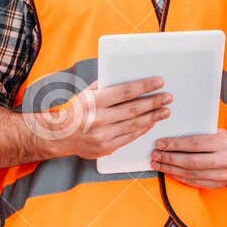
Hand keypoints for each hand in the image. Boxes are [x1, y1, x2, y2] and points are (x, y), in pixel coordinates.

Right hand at [41, 77, 171, 160]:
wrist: (59, 136)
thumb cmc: (75, 111)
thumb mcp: (87, 94)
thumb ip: (105, 86)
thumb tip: (127, 78)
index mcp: (94, 101)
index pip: (125, 92)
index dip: (144, 87)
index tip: (159, 82)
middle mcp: (99, 119)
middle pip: (133, 109)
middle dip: (154, 102)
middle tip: (168, 97)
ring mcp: (103, 135)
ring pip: (134, 125)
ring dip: (152, 117)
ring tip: (165, 111)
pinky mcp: (106, 148)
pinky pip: (129, 137)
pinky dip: (142, 130)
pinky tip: (151, 123)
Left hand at [150, 128, 226, 188]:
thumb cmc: (223, 139)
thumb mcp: (214, 131)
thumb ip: (196, 134)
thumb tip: (169, 138)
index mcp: (223, 143)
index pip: (193, 144)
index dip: (174, 145)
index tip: (159, 144)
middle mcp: (225, 160)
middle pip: (189, 161)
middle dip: (169, 158)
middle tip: (155, 155)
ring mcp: (222, 175)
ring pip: (190, 174)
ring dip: (170, 169)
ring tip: (158, 164)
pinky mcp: (218, 184)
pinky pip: (194, 182)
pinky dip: (179, 177)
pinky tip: (169, 172)